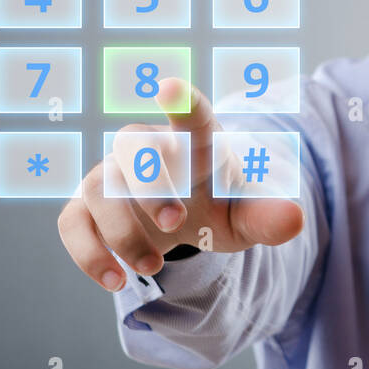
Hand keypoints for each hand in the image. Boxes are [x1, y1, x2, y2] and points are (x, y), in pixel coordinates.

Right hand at [57, 77, 303, 290]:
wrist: (187, 220)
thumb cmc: (220, 204)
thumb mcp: (248, 215)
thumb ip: (268, 216)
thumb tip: (297, 220)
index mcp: (196, 141)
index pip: (191, 115)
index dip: (181, 102)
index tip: (169, 88)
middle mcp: (148, 149)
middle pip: (131, 143)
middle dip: (149, 182)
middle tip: (175, 222)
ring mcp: (111, 175)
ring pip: (99, 187)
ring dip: (123, 230)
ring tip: (154, 266)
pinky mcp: (86, 208)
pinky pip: (72, 222)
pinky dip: (89, 253)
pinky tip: (116, 281)